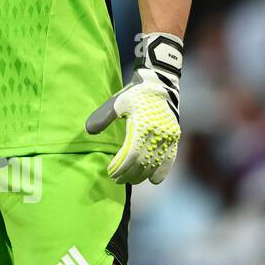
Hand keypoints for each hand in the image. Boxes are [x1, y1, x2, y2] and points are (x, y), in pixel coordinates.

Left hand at [85, 32, 182, 184]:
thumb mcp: (117, 102)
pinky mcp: (174, 137)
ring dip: (142, 175)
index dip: (121, 167)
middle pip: (144, 163)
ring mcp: (169, 137)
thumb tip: (89, 130)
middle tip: (116, 179)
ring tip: (129, 180)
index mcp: (143, 126)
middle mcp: (158, 134)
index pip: (132, 155)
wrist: (160, 83)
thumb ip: (103, 116)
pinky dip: (163, 171)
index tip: (110, 173)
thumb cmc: (135, 93)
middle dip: (129, 174)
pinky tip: (154, 181)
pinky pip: (170, 159)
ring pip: (156, 164)